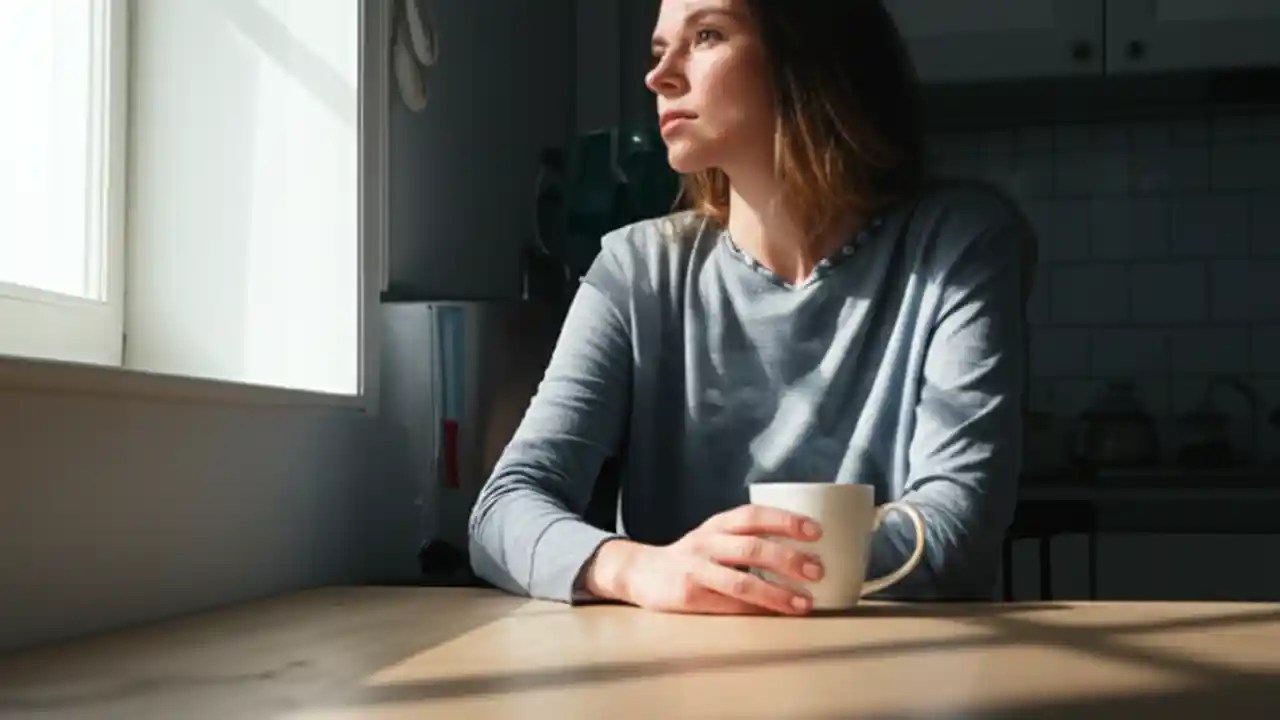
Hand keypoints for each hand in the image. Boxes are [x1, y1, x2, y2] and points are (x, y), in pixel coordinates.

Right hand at [583, 505, 824, 615]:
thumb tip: (801, 552)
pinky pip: (727, 605)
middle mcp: (707, 542)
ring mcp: (696, 569)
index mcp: (717, 525)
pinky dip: (754, 611)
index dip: (786, 520)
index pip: (754, 516)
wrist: (640, 571)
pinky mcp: (689, 596)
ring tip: (803, 603)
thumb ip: (746, 538)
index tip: (816, 530)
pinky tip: (774, 615)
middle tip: (817, 570)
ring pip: (741, 581)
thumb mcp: (714, 537)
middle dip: (789, 559)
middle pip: (752, 548)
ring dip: (777, 592)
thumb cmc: (689, 557)